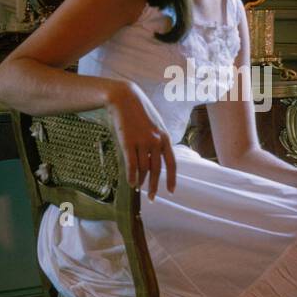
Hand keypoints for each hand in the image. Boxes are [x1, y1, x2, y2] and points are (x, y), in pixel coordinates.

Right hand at [106, 83, 176, 199]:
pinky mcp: (128, 142)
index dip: (172, 179)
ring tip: (138, 188)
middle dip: (154, 186)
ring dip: (141, 181)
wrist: (125, 98)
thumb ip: (158, 140)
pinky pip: (131, 165)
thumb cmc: (140, 111)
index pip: (172, 163)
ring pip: (143, 169)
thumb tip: (157, 158)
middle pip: (157, 170)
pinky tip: (131, 183)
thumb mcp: (155, 124)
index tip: (171, 191)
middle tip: (151, 198)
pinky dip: (132, 176)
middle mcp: (155, 141)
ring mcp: (142, 142)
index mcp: (165, 138)